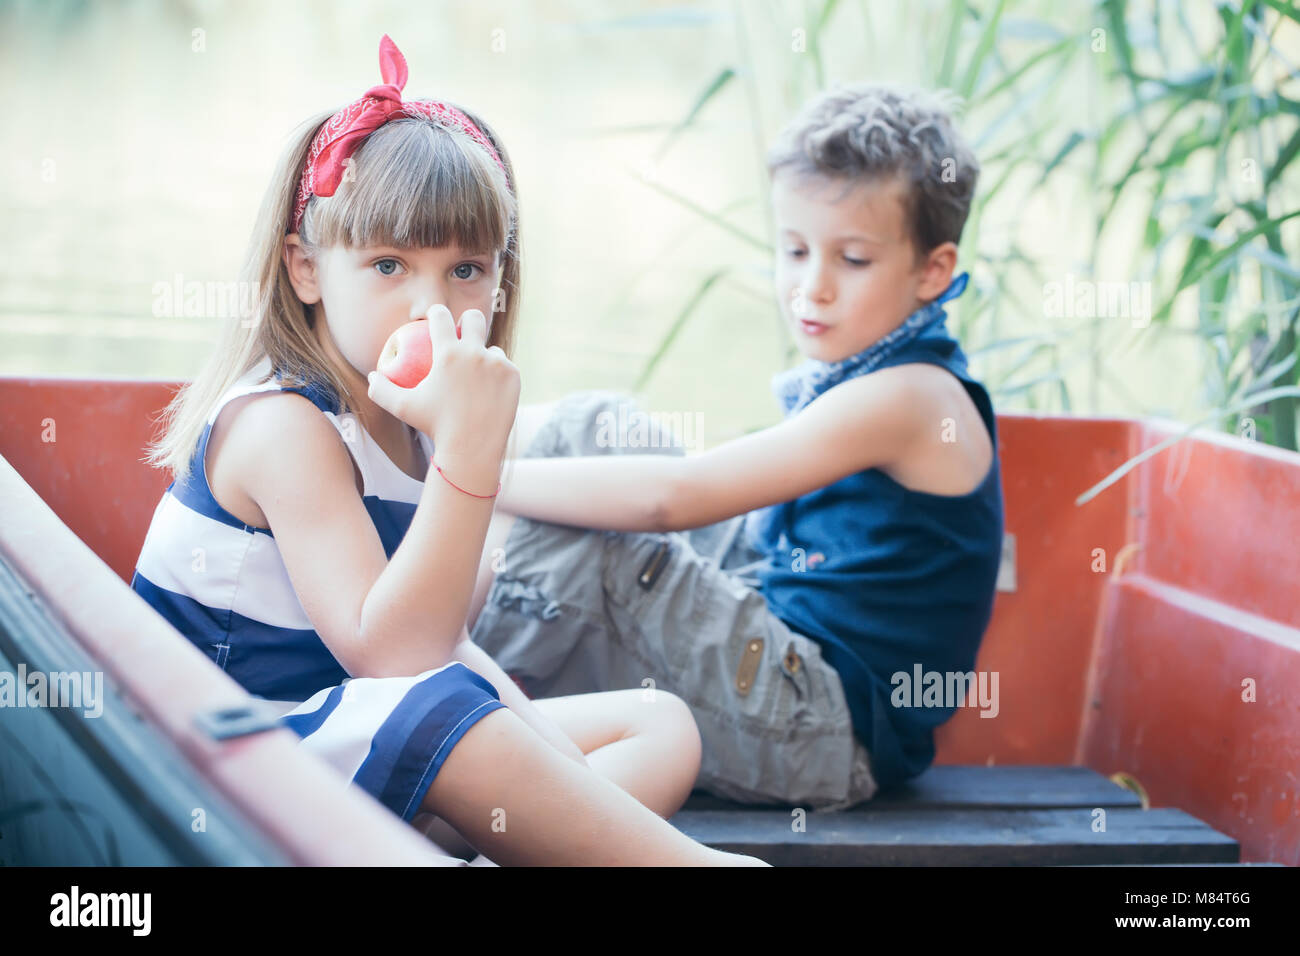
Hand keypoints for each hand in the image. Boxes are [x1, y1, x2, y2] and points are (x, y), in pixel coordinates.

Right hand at [368, 305, 519, 468]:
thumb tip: (372, 376)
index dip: (437, 312)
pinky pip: (504, 367)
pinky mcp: (513, 376)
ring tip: (477, 369)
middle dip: (467, 320)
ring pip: (491, 349)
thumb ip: (382, 390)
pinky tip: (492, 382)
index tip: (436, 317)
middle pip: (474, 318)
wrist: (472, 448)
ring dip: (484, 355)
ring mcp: (498, 363)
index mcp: (448, 353)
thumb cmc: (434, 427)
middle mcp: (475, 353)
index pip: (441, 316)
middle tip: (462, 331)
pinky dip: (497, 373)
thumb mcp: (403, 408)